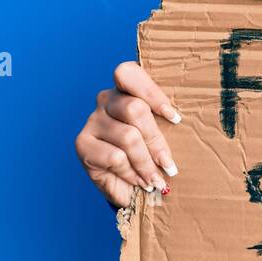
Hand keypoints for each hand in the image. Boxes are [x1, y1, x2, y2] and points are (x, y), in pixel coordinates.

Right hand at [74, 61, 181, 207]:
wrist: (130, 187)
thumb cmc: (151, 155)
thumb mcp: (163, 135)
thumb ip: (165, 122)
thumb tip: (179, 123)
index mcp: (126, 89)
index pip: (128, 73)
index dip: (152, 93)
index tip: (174, 119)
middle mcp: (106, 100)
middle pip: (134, 109)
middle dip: (156, 141)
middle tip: (169, 165)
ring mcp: (92, 120)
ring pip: (128, 137)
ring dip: (147, 164)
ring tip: (156, 179)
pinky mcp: (82, 144)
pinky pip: (115, 157)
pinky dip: (131, 173)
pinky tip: (138, 181)